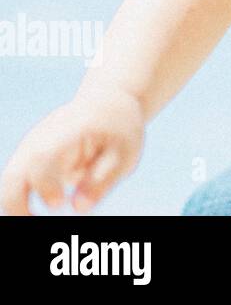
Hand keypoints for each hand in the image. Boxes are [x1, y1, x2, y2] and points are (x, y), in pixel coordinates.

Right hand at [1, 87, 144, 214]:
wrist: (107, 103)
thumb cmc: (120, 128)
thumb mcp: (125, 153)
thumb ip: (103, 180)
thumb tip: (79, 209)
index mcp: (70, 130)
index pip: (44, 157)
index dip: (45, 184)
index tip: (60, 205)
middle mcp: (43, 137)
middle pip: (14, 173)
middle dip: (17, 204)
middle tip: (35, 222)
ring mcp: (32, 146)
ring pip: (10, 179)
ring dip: (17, 204)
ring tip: (37, 220)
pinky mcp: (29, 157)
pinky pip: (18, 181)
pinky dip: (23, 200)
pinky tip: (44, 209)